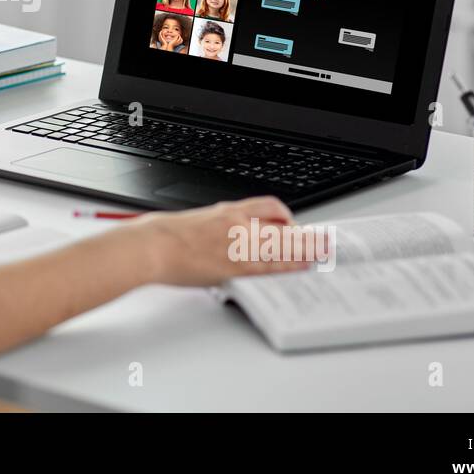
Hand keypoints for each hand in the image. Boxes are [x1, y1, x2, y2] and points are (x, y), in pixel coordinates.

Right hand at [132, 196, 314, 286]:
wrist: (151, 247)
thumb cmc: (162, 237)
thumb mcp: (194, 223)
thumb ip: (216, 230)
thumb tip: (226, 241)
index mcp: (225, 211)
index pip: (268, 207)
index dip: (286, 217)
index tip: (294, 225)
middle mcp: (237, 224)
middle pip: (282, 226)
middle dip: (303, 235)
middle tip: (319, 241)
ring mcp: (238, 244)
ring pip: (282, 244)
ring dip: (305, 249)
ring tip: (322, 253)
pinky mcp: (235, 265)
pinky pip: (271, 265)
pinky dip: (291, 266)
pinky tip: (302, 267)